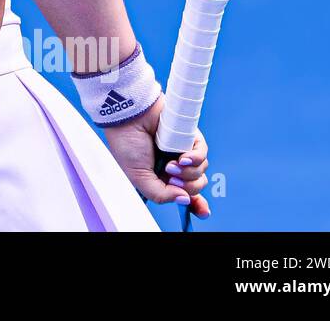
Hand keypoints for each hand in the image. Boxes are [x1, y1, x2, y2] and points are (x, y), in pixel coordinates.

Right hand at [103, 94, 210, 218]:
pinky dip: (195, 159)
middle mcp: (174, 166)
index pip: (184, 194)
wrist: (129, 116)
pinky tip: (183, 158)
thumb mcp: (138, 177)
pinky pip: (202, 154)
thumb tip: (184, 200)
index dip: (196, 204)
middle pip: (195, 186)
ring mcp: (183, 152)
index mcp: (161, 177)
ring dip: (188, 173)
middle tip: (171, 178)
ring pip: (201, 171)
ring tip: (171, 164)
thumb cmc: (127, 143)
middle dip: (187, 187)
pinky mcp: (189, 138)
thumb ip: (160, 194)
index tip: (203, 212)